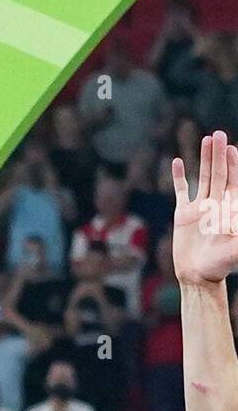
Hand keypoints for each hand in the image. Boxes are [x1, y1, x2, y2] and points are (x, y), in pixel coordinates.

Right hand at [172, 130, 237, 284]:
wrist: (197, 276)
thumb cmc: (220, 265)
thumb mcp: (235, 250)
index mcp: (228, 210)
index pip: (232, 181)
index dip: (232, 164)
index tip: (230, 147)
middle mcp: (215, 205)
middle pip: (218, 174)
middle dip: (218, 154)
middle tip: (218, 134)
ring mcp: (199, 208)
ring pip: (202, 177)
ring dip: (204, 159)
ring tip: (205, 139)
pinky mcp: (183, 215)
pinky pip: (181, 191)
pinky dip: (179, 177)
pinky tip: (178, 161)